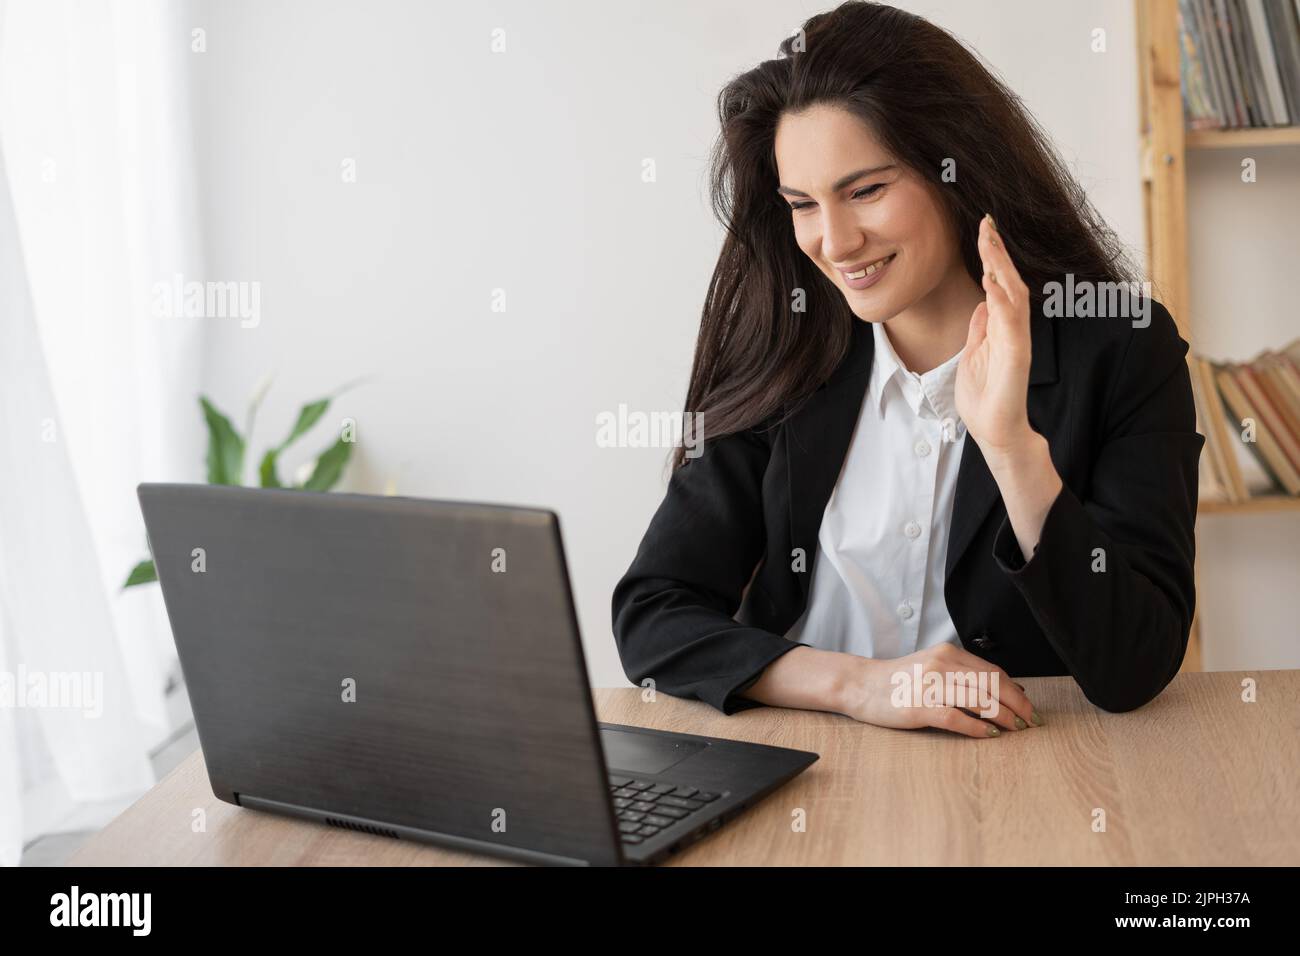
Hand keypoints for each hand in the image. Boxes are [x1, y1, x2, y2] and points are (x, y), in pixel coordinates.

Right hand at [839, 642, 1040, 737]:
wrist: (861, 685)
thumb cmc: (899, 681)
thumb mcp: (933, 667)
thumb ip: (964, 675)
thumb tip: (1007, 689)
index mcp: (948, 653)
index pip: (993, 671)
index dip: (1016, 691)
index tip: (1028, 708)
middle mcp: (941, 664)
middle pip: (992, 684)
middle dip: (1017, 705)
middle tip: (1029, 722)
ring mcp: (930, 685)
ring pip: (979, 699)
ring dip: (1003, 717)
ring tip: (1014, 730)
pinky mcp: (919, 706)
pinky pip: (957, 717)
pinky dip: (978, 728)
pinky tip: (990, 736)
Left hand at [955, 214, 1036, 459]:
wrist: (995, 431)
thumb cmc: (985, 398)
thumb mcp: (972, 355)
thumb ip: (979, 329)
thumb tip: (981, 304)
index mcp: (1000, 328)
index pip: (998, 284)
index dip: (991, 257)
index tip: (982, 231)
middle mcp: (1012, 329)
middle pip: (1008, 282)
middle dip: (997, 252)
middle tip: (986, 223)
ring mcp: (1016, 341)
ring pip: (1014, 295)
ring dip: (1001, 267)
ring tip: (989, 241)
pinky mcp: (1017, 357)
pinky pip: (1012, 323)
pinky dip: (1002, 300)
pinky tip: (992, 282)